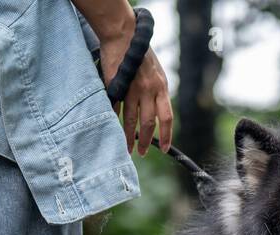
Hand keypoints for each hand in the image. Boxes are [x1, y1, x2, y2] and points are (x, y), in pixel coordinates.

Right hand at [95, 10, 173, 154]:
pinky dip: (114, 120)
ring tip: (128, 148)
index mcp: (161, 87)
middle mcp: (148, 90)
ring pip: (131, 120)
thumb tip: (156, 115)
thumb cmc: (141, 55)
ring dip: (129, 136)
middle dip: (145, 141)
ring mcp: (131, 89)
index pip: (167, 117)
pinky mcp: (116, 87)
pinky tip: (113, 129)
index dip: (166, 135)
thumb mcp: (157, 73)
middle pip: (148, 123)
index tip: (164, 149)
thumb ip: (157, 93)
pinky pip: (116, 109)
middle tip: (141, 153)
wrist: (124, 35)